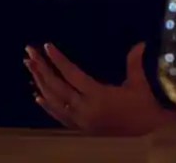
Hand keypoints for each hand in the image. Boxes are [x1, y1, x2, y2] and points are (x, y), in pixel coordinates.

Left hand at [25, 42, 175, 135]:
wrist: (146, 133)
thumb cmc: (143, 106)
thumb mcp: (139, 84)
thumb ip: (134, 62)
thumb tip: (140, 43)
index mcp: (99, 95)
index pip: (72, 75)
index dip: (59, 60)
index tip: (47, 46)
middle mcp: (85, 108)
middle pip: (57, 87)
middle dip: (42, 68)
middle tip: (30, 52)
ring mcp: (80, 120)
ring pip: (54, 101)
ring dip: (40, 83)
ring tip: (30, 66)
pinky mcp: (80, 128)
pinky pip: (58, 116)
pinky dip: (46, 105)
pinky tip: (37, 95)